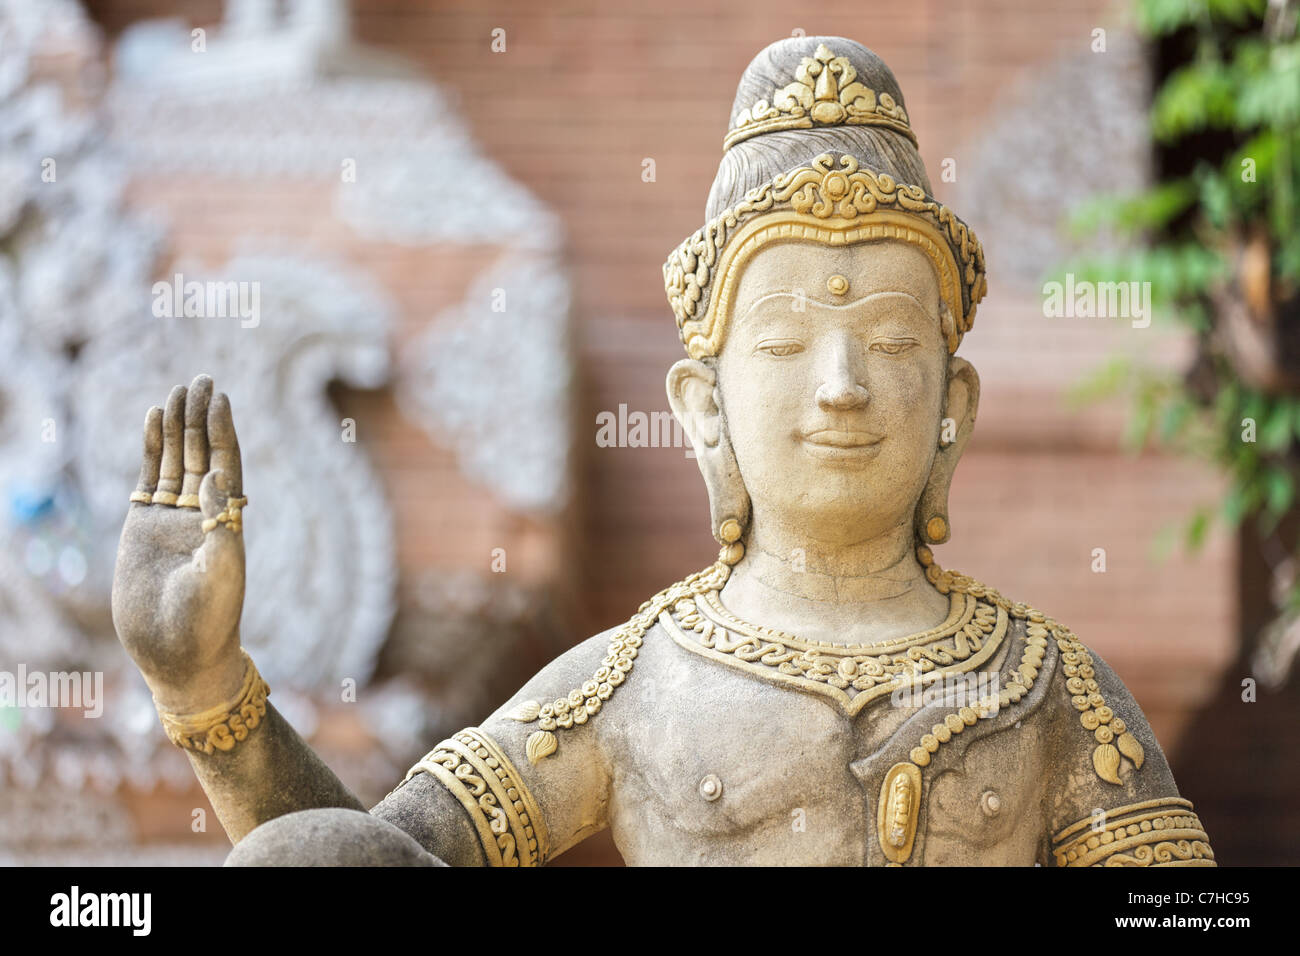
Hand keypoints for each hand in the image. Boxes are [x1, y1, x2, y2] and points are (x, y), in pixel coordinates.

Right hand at [111, 374, 247, 713]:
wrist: (177, 653)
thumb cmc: (208, 620)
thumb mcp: (222, 572)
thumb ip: (219, 525)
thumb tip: (213, 478)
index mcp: (227, 521)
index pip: (228, 465)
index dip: (224, 431)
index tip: (222, 398)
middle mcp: (202, 514)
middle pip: (203, 454)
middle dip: (202, 417)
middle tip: (202, 379)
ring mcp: (171, 518)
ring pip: (176, 461)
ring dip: (177, 426)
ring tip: (177, 391)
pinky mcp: (143, 527)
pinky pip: (148, 479)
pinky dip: (151, 450)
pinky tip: (153, 420)